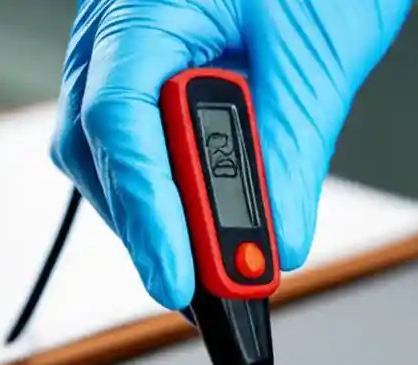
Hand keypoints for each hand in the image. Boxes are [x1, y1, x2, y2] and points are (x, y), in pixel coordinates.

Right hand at [50, 0, 410, 309]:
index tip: (181, 277)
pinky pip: (130, 135)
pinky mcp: (139, 62)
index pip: (119, 123)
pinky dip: (165, 180)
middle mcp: (112, 27)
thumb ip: (291, 152)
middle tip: (204, 284)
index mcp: (143, 5)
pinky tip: (200, 208)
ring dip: (157, 208)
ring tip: (214, 254)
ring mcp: (117, 44)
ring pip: (106, 151)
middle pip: (101, 149)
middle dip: (152, 224)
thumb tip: (278, 243)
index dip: (149, 212)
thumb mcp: (317, 52)